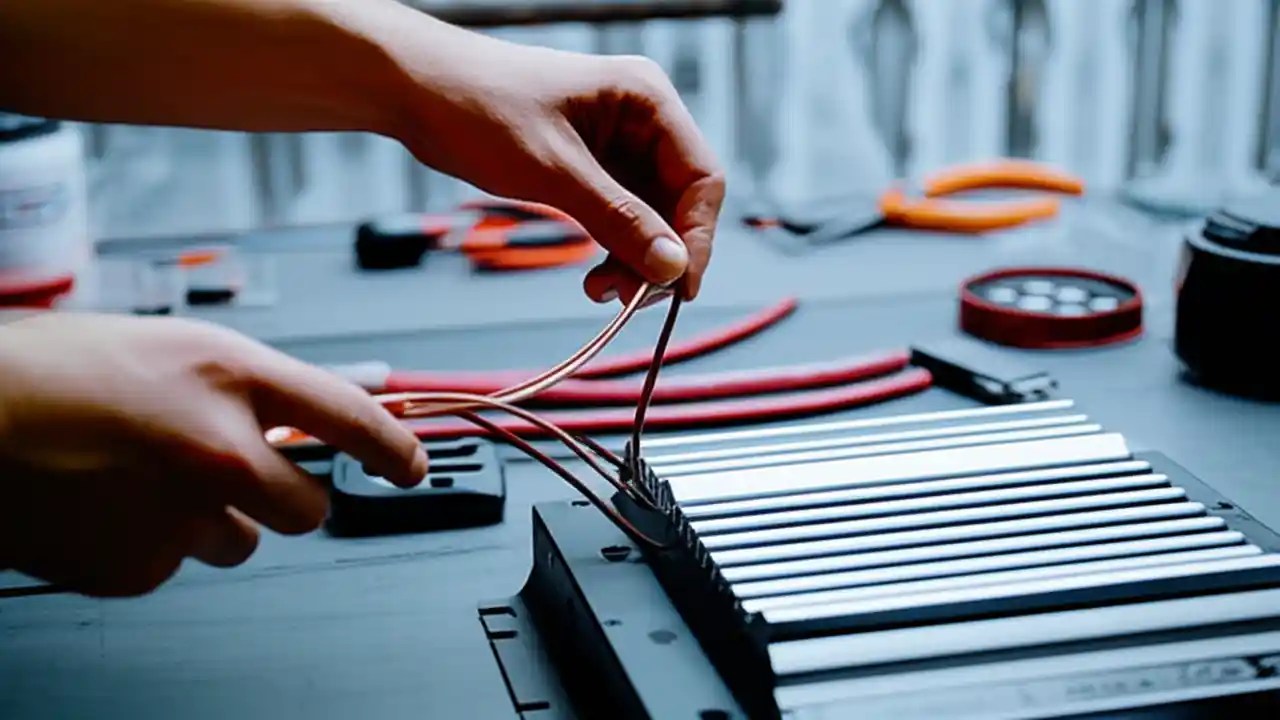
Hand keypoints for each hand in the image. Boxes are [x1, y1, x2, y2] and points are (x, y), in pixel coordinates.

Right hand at [0, 313, 425, 595]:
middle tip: (233, 478)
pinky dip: (149, 545)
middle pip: (310, 508)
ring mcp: (183, 514)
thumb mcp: (166, 350)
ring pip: (241, 542)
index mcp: (229, 374)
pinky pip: (175, 565)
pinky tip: (104, 508)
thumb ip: (237, 388)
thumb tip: (290, 423)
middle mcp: (221, 447)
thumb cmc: (48, 372)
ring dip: (211, 522)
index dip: (392, 448)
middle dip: (285, 499)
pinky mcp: (140, 568)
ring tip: (140, 482)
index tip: (410, 467)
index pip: (349, 416)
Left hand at [384, 15, 725, 302]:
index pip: (702, 177)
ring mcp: (617, 145)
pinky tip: (595, 276)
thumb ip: (618, 219)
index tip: (679, 286)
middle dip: (660, 255)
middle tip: (629, 297)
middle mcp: (641, 120)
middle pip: (682, 202)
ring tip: (602, 290)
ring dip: (637, 261)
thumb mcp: (552, 171)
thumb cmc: (477, 106)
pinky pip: (623, 218)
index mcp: (646, 99)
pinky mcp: (592, 167)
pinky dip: (615, 250)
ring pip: (654, 218)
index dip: (697, 237)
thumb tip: (672, 267)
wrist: (416, 91)